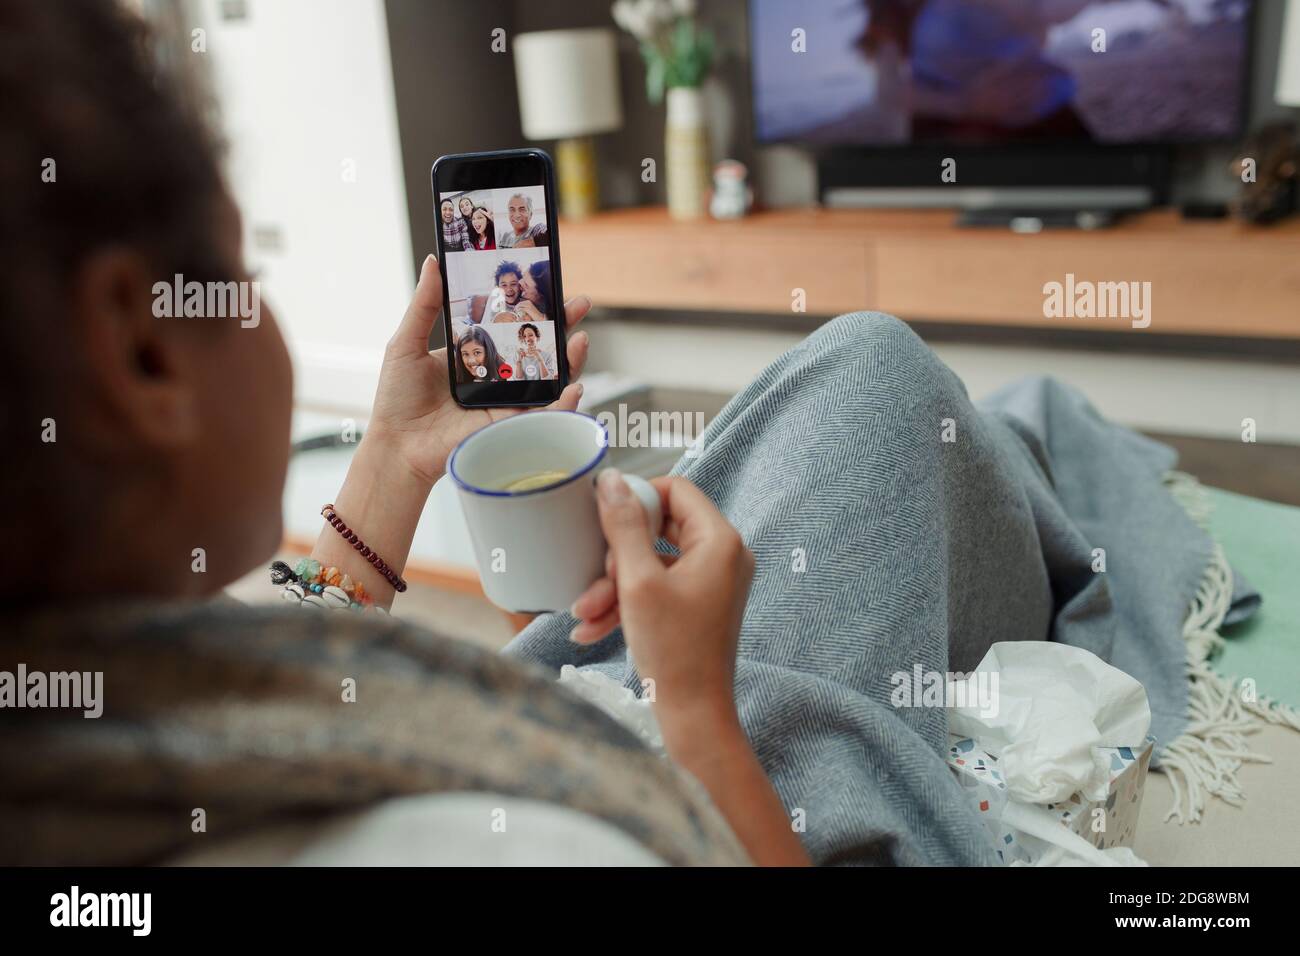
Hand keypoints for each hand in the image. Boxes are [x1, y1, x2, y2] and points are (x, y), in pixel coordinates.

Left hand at [368, 254, 591, 486]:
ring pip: (552, 379)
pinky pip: (544, 414)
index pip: (513, 324)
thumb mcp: (407, 342)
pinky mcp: (510, 424)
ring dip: (573, 361)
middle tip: (580, 304)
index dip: (535, 307)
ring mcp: (508, 400)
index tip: (551, 285)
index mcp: (478, 353)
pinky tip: (574, 387)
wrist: (397, 444)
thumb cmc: (398, 398)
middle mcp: (498, 376)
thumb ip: (425, 304)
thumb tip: (433, 262)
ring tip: (580, 340)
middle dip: (565, 326)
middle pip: (541, 348)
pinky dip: (564, 403)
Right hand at [572, 471, 753, 738]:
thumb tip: (612, 479)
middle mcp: (724, 556)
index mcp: (720, 541)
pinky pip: (659, 589)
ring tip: (582, 614)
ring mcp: (713, 583)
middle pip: (660, 529)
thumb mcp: (637, 582)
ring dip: (614, 586)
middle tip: (595, 579)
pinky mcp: (700, 606)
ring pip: (653, 564)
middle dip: (617, 557)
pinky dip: (628, 603)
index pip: (677, 490)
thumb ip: (623, 526)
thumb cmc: (673, 651)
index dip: (637, 498)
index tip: (604, 518)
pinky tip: (592, 629)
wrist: (694, 716)